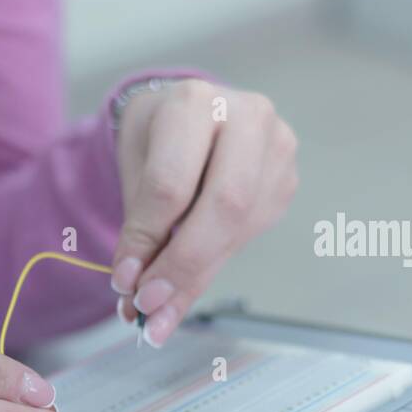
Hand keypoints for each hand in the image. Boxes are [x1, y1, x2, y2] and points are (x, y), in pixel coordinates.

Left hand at [110, 79, 297, 345]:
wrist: (189, 119)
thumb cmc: (158, 142)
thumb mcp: (133, 174)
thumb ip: (138, 231)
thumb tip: (134, 297)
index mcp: (195, 102)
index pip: (171, 183)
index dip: (148, 239)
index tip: (125, 283)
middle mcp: (248, 117)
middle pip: (224, 204)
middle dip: (183, 264)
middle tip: (149, 304)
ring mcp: (277, 148)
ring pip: (241, 225)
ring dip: (198, 274)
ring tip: (161, 308)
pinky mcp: (286, 180)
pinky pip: (249, 234)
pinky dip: (212, 265)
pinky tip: (187, 278)